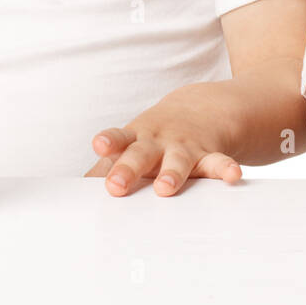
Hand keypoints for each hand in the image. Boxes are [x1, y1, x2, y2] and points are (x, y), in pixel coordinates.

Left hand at [85, 84, 242, 196]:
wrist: (203, 108)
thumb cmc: (155, 137)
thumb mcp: (131, 145)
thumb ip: (105, 169)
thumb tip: (72, 196)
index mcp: (135, 139)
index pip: (118, 140)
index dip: (108, 143)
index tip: (99, 146)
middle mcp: (158, 142)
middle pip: (141, 154)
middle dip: (128, 169)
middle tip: (115, 185)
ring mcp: (184, 147)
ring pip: (178, 161)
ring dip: (171, 174)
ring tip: (165, 188)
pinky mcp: (209, 155)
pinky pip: (218, 163)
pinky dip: (226, 170)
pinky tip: (233, 177)